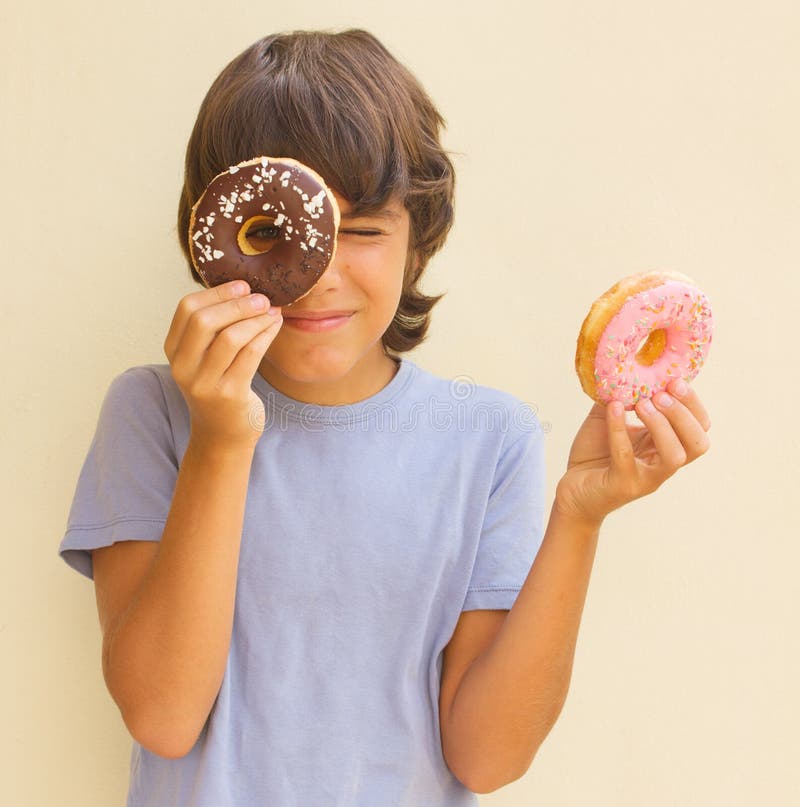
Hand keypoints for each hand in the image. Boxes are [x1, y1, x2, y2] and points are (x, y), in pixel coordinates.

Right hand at [163, 280, 282, 449]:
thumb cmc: (219, 386)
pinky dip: (266, 335)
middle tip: (262, 298)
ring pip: (231, 337)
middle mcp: (184, 367)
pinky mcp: (230, 395)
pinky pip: (251, 355)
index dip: (216, 293)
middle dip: (238, 304)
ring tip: (272, 311)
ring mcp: (205, 383)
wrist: (222, 434)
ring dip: (256, 319)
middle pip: (205, 321)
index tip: (242, 285)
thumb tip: (244, 290)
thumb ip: (213, 328)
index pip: (187, 309)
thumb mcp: (204, 357)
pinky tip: (275, 327)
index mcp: (174, 351)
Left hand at [554, 379, 711, 527]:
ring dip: (662, 426)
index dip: (693, 404)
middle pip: (698, 443)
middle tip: (661, 393)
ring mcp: (645, 478)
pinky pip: (626, 457)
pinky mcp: (622, 485)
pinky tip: (614, 409)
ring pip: (675, 456)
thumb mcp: (609, 418)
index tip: (674, 380)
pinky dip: (619, 430)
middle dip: (684, 414)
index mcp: (666, 446)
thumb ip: (622, 396)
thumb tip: (625, 367)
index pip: (700, 427)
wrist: (572, 489)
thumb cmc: (594, 454)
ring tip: (643, 404)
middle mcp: (662, 464)